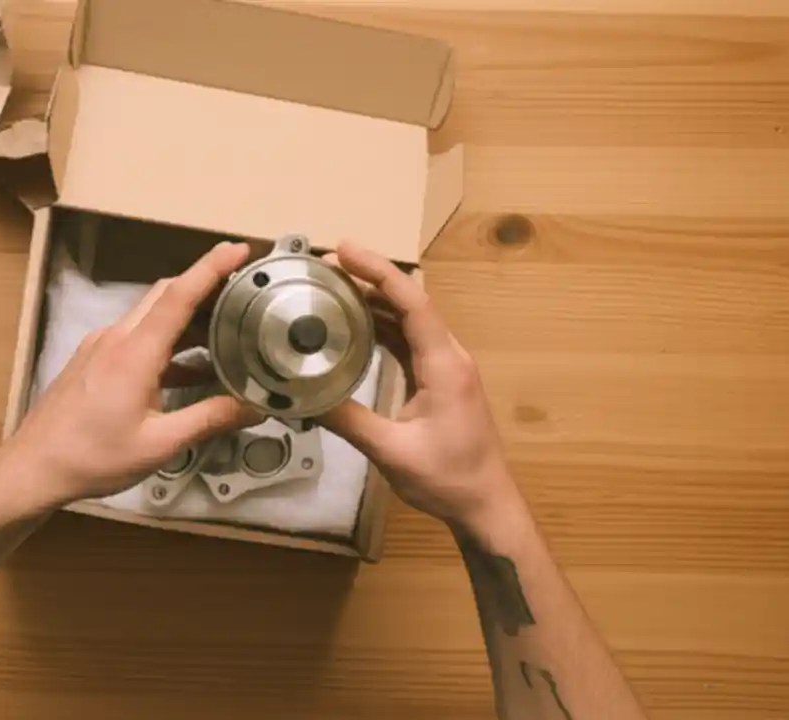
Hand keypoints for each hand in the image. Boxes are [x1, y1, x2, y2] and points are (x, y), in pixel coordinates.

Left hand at [0, 242, 261, 512]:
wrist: (34, 467)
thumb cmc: (91, 457)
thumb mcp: (159, 444)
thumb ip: (209, 419)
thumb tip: (252, 407)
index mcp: (134, 353)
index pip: (179, 295)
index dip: (211, 268)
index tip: (238, 249)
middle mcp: (115, 339)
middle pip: (165, 296)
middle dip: (204, 285)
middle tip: (241, 289)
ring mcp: (100, 347)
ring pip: (150, 316)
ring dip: (186, 318)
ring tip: (223, 331)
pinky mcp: (92, 361)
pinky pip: (135, 337)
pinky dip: (165, 342)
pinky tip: (188, 369)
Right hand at [320, 243, 521, 532]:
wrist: (486, 505)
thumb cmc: (447, 479)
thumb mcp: (391, 452)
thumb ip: (348, 421)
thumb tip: (303, 398)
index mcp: (444, 364)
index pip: (411, 302)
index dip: (377, 271)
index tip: (343, 251)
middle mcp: (449, 356)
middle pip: (409, 302)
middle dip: (368, 278)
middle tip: (323, 268)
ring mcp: (446, 367)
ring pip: (408, 319)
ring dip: (373, 301)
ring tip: (331, 289)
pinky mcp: (440, 380)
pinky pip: (408, 340)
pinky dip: (380, 326)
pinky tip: (352, 327)